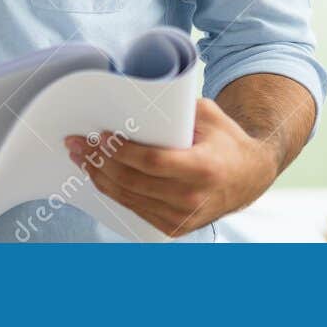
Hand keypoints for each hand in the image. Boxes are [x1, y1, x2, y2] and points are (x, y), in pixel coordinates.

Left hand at [65, 97, 278, 237]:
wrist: (249, 177)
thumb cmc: (226, 140)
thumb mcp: (209, 116)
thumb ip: (176, 111)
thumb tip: (134, 99)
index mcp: (203, 169)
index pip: (151, 162)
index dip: (121, 150)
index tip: (99, 135)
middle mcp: (191, 199)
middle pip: (132, 181)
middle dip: (98, 161)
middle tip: (76, 144)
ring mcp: (181, 218)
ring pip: (128, 198)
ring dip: (99, 177)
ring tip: (80, 158)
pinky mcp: (174, 228)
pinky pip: (135, 208)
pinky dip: (115, 192)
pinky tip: (100, 176)